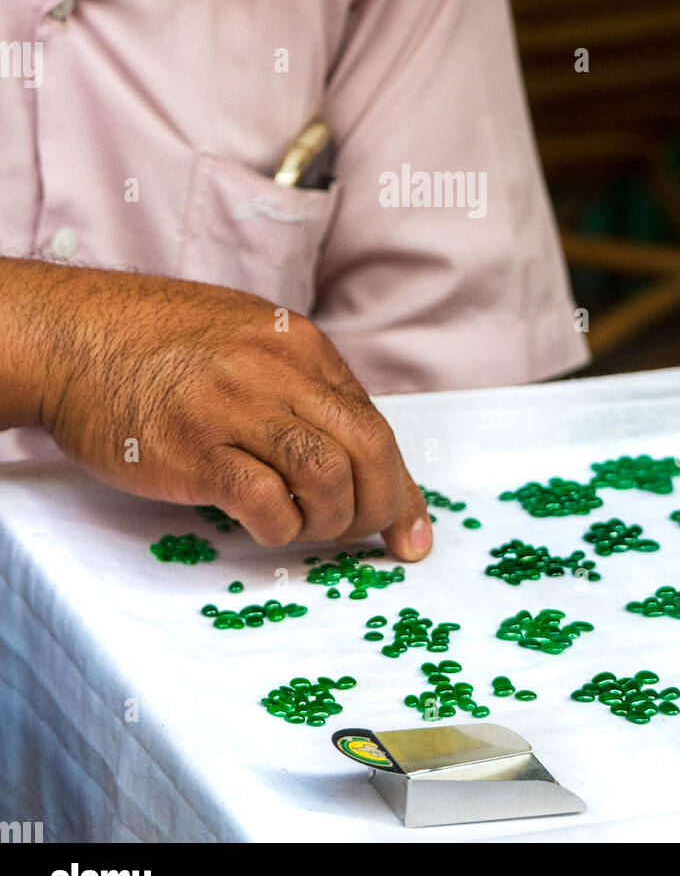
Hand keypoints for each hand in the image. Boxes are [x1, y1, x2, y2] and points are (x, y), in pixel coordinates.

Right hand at [37, 265, 432, 557]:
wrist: (75, 336)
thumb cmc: (156, 342)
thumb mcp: (246, 339)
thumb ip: (298, 385)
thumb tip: (348, 449)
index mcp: (299, 344)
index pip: (373, 421)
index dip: (399, 485)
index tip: (409, 532)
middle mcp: (277, 369)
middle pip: (367, 447)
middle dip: (381, 507)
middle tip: (365, 539)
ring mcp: (235, 406)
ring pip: (327, 474)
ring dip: (330, 520)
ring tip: (305, 529)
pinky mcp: (193, 447)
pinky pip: (264, 499)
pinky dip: (279, 526)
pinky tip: (263, 527)